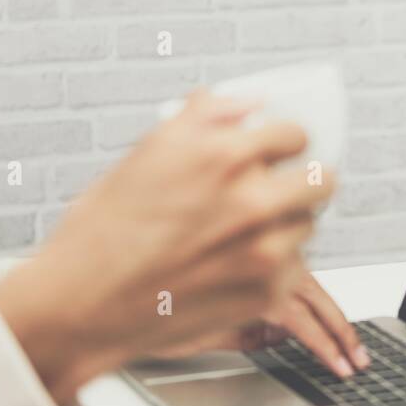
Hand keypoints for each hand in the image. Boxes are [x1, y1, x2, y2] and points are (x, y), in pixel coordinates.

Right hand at [0, 89, 336, 405]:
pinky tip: (235, 265)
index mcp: (224, 156)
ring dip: (287, 225)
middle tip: (282, 188)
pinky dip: (274, 266)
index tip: (280, 152)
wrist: (82, 304)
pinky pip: (294, 268)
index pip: (297, 135)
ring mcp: (264, 251)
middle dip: (303, 180)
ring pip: (308, 225)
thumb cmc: (106, 227)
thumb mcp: (149, 151)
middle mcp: (252, 202)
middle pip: (322, 180)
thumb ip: (208, 117)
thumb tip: (252, 100)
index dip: (287, 142)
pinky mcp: (266, 294)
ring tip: (246, 232)